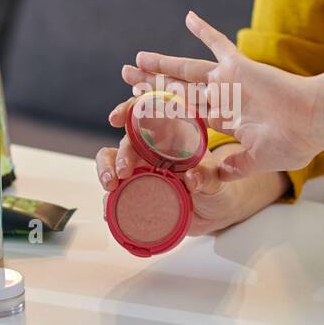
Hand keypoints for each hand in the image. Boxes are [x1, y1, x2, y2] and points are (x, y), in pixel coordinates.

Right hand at [95, 125, 286, 236]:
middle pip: (126, 142)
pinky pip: (116, 194)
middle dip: (120, 153)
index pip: (146, 114)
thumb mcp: (216, 181)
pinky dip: (109, 201)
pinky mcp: (136, 193)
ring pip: (113, 163)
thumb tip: (193, 178)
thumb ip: (206, 177)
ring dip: (106, 171)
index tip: (116, 118)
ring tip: (111, 187)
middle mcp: (151, 151)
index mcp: (171, 137)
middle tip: (123, 172)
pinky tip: (109, 211)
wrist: (215, 212)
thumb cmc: (217, 187)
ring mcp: (141, 172)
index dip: (129, 111)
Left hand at [120, 11, 323, 180]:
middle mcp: (223, 99)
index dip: (162, 114)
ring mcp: (229, 82)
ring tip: (137, 60)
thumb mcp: (258, 161)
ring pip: (186, 71)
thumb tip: (213, 177)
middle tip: (126, 77)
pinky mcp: (238, 67)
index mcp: (225, 121)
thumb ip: (234, 167)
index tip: (139, 111)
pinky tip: (188, 17)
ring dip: (162, 65)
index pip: (185, 117)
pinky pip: (218, 44)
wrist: (313, 122)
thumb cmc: (292, 142)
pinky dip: (204, 30)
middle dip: (151, 86)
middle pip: (177, 92)